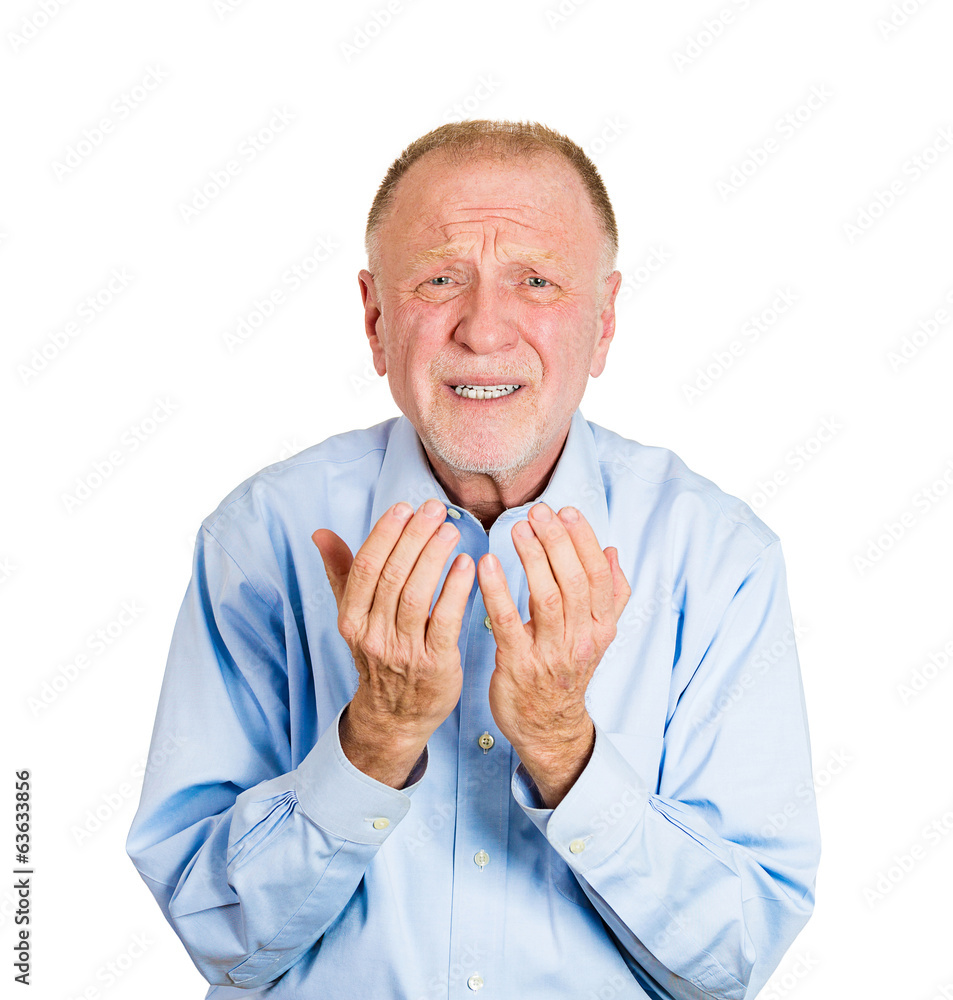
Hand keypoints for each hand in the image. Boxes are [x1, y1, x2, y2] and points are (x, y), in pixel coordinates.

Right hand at [312, 498, 474, 786]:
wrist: (396, 716)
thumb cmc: (379, 654)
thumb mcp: (355, 616)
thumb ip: (342, 572)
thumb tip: (321, 533)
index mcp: (352, 618)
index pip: (365, 567)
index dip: (384, 534)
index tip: (404, 507)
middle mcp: (373, 635)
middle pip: (392, 576)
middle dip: (414, 538)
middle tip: (434, 510)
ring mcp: (403, 652)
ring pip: (416, 595)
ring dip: (434, 558)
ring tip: (451, 530)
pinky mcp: (435, 664)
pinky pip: (445, 621)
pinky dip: (456, 590)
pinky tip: (467, 565)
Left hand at [477, 502, 630, 805]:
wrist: (547, 726)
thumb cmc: (566, 671)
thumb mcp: (596, 635)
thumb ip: (610, 594)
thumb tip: (613, 551)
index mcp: (601, 627)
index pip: (600, 575)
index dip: (583, 540)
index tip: (566, 511)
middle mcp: (581, 639)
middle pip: (576, 582)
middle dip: (558, 542)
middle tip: (539, 512)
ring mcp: (551, 654)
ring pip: (548, 598)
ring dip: (533, 559)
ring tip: (518, 528)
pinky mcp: (518, 665)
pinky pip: (507, 622)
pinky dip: (498, 590)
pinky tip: (486, 564)